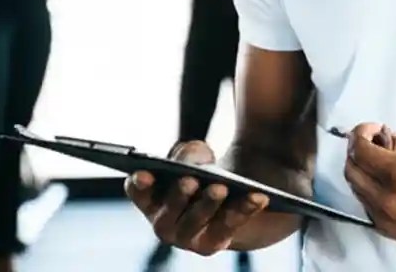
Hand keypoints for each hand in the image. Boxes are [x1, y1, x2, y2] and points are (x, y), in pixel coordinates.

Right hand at [124, 141, 269, 255]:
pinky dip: (244, 209)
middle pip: (169, 209)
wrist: (231, 198)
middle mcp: (163, 222)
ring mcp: (187, 236)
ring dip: (207, 204)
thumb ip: (190, 152)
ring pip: (196, 220)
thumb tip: (194, 160)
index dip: (139, 183)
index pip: (137, 191)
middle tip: (190, 179)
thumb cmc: (203, 170)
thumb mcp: (195, 154)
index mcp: (150, 197)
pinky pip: (229, 225)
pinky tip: (258, 196)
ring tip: (221, 187)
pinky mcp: (214, 243)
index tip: (145, 173)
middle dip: (178, 194)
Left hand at [344, 127, 395, 257]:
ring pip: (356, 189)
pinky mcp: (387, 230)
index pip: (361, 150)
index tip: (371, 129)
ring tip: (380, 161)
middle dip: (356, 151)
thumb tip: (384, 140)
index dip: (360, 134)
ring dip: (361, 170)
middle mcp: (386, 198)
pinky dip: (368, 189)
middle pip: (351, 170)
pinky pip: (366, 205)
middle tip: (372, 141)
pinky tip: (385, 182)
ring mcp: (384, 218)